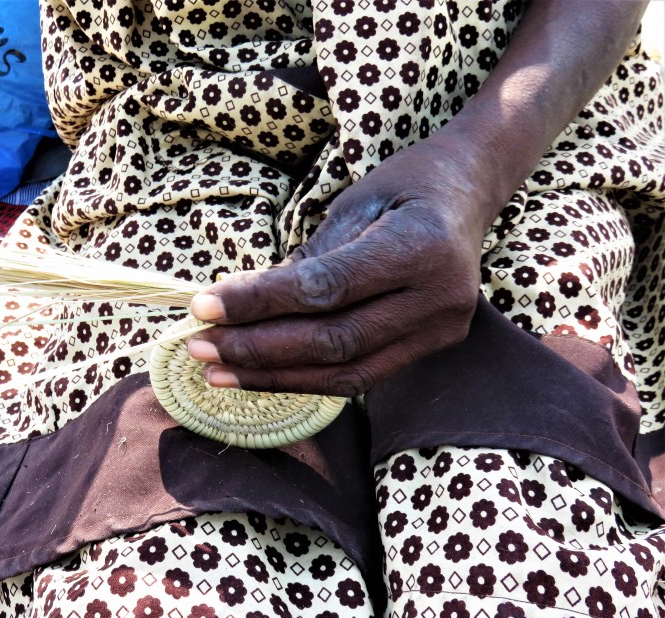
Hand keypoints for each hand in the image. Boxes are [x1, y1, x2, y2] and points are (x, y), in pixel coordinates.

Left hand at [186, 133, 493, 395]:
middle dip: (258, 349)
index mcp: (420, 246)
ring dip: (275, 375)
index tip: (203, 306)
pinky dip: (306, 379)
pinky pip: (361, 377)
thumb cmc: (405, 185)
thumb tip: (241, 303)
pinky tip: (261, 375)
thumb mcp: (352, 203)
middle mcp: (439, 297)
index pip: (324, 289)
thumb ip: (306, 259)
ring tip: (217, 371)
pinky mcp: (434, 346)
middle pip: (334, 342)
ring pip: (346, 373)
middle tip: (200, 346)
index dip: (259, 304)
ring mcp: (442, 329)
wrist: (470, 190)